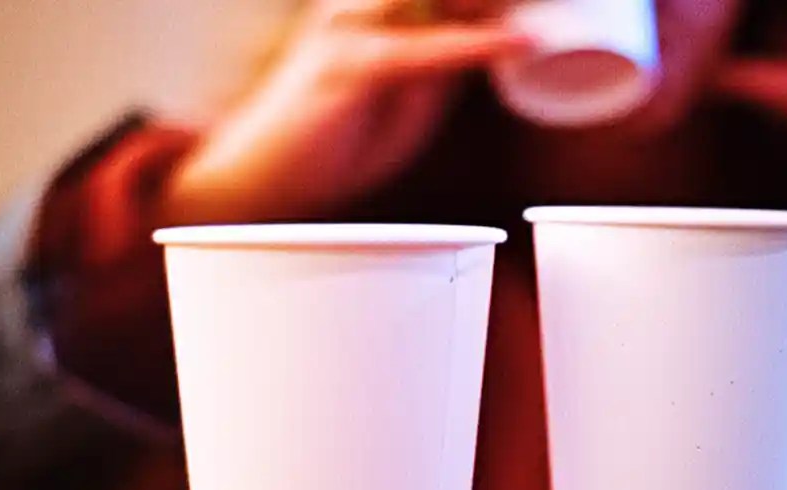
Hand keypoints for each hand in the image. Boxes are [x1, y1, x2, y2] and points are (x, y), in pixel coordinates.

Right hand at [161, 0, 529, 224]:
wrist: (264, 175)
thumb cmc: (335, 137)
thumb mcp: (408, 91)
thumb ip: (447, 59)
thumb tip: (502, 41)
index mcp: (377, 1)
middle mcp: (361, 1)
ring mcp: (352, 25)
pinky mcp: (351, 65)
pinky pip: (426, 50)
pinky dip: (479, 45)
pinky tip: (522, 40)